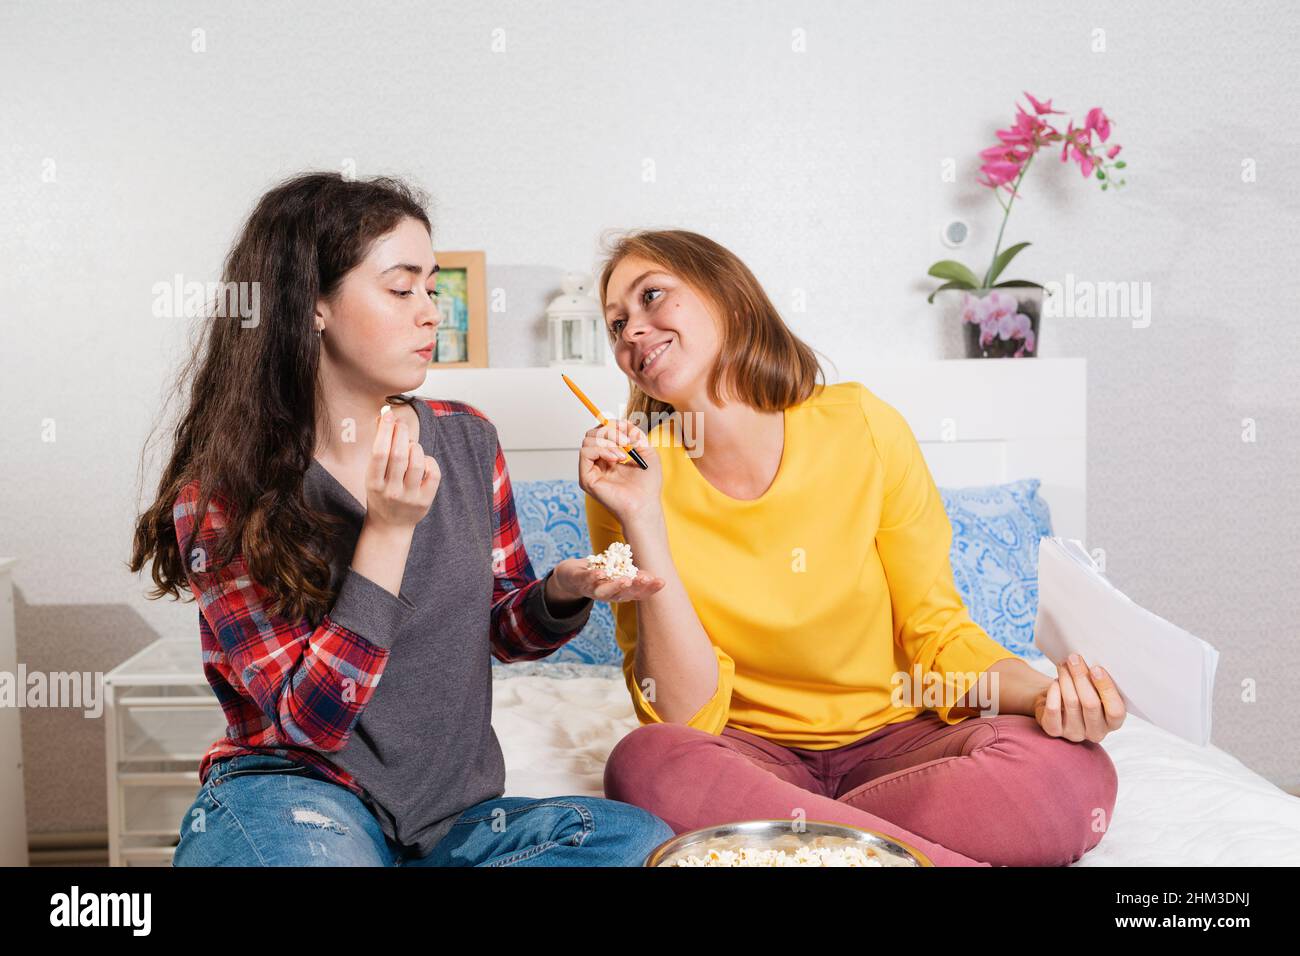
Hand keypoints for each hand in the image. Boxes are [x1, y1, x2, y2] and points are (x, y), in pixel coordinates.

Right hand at [363, 406, 439, 530]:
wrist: (390, 525)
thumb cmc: (381, 492)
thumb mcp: (373, 474)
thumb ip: (379, 448)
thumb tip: (385, 417)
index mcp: (373, 483)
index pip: (379, 453)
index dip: (385, 431)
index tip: (388, 415)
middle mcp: (391, 491)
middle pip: (399, 455)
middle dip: (401, 433)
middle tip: (401, 424)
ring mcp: (409, 497)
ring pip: (417, 462)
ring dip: (415, 447)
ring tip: (410, 445)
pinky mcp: (425, 500)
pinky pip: (433, 473)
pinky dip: (429, 460)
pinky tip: (423, 460)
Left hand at [548, 557, 665, 603]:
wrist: (571, 578)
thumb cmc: (601, 575)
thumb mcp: (619, 575)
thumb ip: (634, 576)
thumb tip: (655, 576)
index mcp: (620, 592)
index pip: (638, 593)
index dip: (650, 589)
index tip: (662, 581)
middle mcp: (609, 594)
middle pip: (624, 593)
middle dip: (635, 587)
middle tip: (646, 580)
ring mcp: (593, 589)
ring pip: (606, 591)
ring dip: (616, 586)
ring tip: (626, 579)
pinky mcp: (580, 581)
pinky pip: (587, 580)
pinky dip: (594, 577)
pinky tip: (601, 573)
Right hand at [578, 419, 661, 524]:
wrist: (645, 505)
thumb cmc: (647, 485)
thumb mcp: (647, 452)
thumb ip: (636, 434)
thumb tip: (623, 422)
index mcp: (610, 457)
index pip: (601, 432)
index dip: (612, 425)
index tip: (627, 428)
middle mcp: (598, 463)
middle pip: (592, 433)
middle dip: (610, 431)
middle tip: (626, 442)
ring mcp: (591, 470)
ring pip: (588, 440)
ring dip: (608, 442)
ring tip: (622, 455)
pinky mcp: (586, 478)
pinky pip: (585, 452)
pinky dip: (601, 450)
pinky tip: (616, 459)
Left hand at [1033, 654, 1125, 742]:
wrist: (1058, 702)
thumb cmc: (1083, 692)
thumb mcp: (1096, 689)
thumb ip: (1100, 681)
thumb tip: (1094, 663)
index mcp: (1113, 722)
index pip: (1115, 711)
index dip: (1106, 689)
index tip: (1096, 668)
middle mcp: (1096, 732)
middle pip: (1091, 704)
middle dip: (1081, 677)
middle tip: (1074, 658)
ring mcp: (1075, 734)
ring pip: (1071, 702)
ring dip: (1066, 679)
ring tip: (1063, 665)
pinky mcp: (1054, 731)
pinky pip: (1053, 710)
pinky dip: (1053, 692)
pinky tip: (1055, 682)